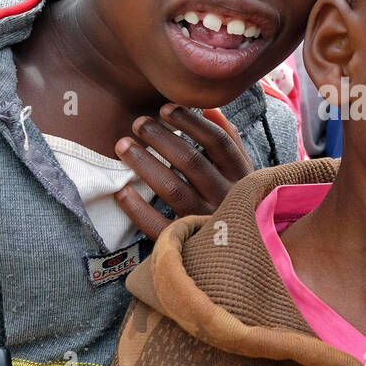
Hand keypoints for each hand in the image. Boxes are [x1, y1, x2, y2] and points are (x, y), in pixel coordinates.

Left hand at [113, 103, 253, 240]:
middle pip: (192, 162)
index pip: (218, 142)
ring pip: (173, 189)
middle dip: (161, 138)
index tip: (165, 108)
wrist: (244, 257)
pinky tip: (121, 191)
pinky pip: (159, 226)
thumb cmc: (238, 205)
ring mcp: (207, 221)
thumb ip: (231, 142)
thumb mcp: (245, 174)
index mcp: (243, 178)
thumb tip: (211, 107)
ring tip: (123, 145)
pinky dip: (138, 209)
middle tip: (137, 123)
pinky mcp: (189, 246)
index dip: (191, 122)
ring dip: (145, 164)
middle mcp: (228, 199)